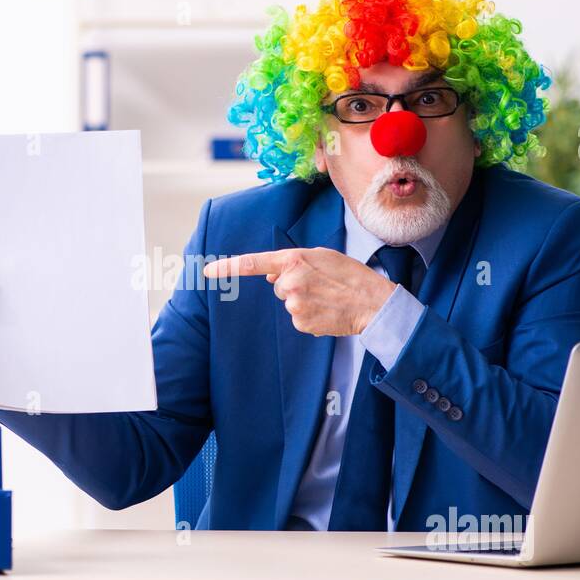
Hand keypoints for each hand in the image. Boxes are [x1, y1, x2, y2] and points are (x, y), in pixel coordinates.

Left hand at [202, 246, 396, 336]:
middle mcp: (290, 282)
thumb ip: (293, 262)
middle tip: (320, 284)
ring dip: (303, 300)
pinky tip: (327, 310)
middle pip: (278, 286)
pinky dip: (310, 315)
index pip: (253, 263)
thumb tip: (271, 276)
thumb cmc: (350, 275)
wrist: (372, 303)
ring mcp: (294, 305)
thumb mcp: (323, 256)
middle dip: (294, 285)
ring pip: (288, 302)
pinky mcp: (301, 323)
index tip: (207, 271)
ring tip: (327, 297)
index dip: (227, 267)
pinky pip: (298, 318)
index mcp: (294, 260)